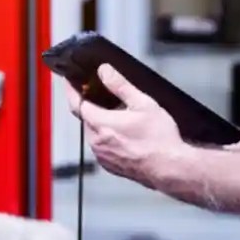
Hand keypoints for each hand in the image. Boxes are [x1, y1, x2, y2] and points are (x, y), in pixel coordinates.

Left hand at [65, 64, 188, 188]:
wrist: (169, 168)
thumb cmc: (159, 139)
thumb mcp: (142, 103)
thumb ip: (120, 85)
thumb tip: (105, 71)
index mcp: (101, 124)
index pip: (77, 104)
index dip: (72, 91)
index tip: (70, 82)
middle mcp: (97, 142)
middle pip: (86, 118)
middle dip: (93, 106)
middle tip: (108, 98)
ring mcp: (102, 156)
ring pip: (94, 133)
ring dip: (102, 123)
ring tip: (124, 119)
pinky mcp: (110, 166)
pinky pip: (102, 147)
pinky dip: (108, 138)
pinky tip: (127, 136)